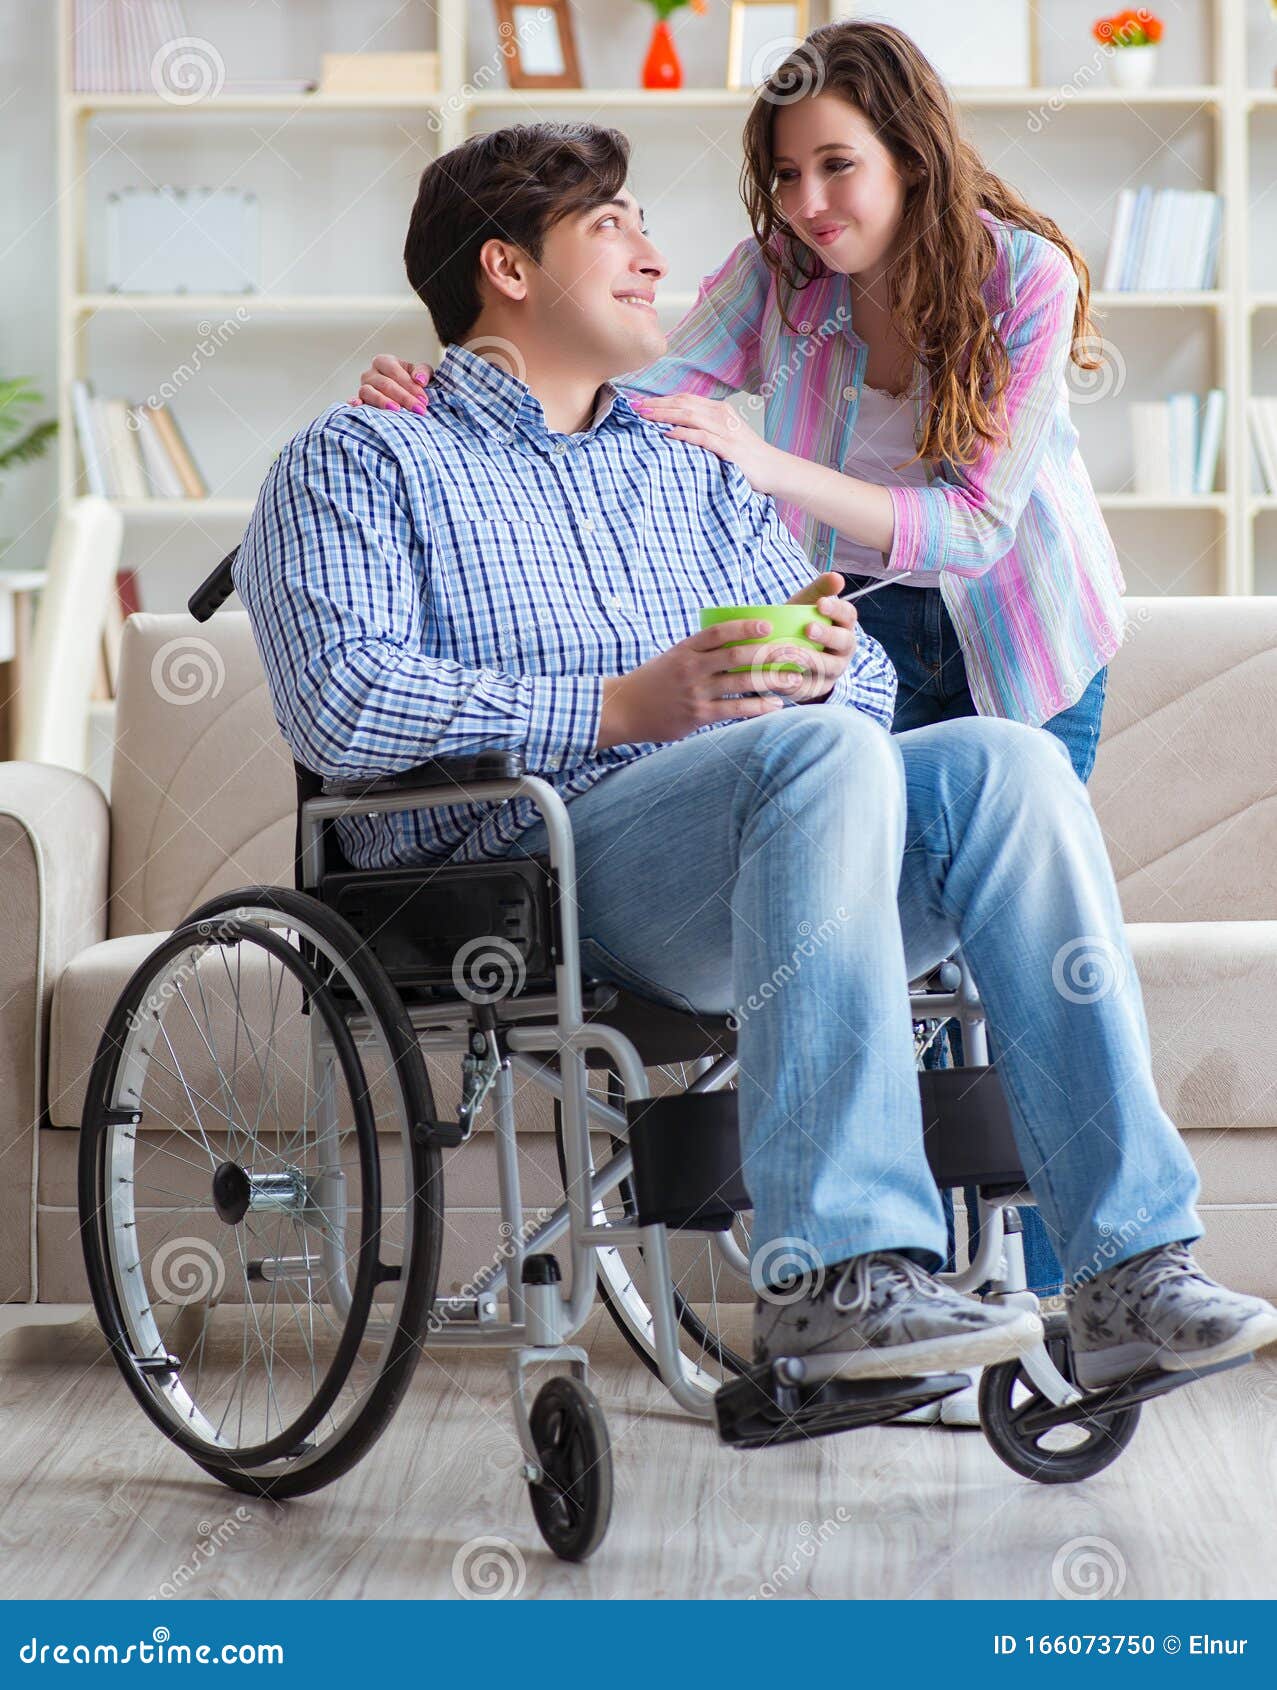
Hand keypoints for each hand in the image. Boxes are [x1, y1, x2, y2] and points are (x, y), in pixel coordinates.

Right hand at [350, 354, 432, 412]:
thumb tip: (420, 380)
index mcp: (385, 362)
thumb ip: (423, 372)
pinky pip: (356, 400)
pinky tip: (358, 405)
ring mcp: (364, 387)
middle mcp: (371, 373)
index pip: (395, 371)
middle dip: (403, 397)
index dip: (410, 385)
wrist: (404, 395)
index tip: (424, 400)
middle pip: (385, 384)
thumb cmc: (412, 382)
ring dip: (382, 401)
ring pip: (369, 392)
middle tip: (418, 409)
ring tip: (396, 409)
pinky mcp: (360, 401)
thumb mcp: (421, 374)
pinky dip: (356, 402)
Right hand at [597, 615, 825, 748]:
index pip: (718, 632)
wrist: (624, 709)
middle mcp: (691, 668)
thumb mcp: (673, 658)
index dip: (744, 626)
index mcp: (685, 648)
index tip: (768, 625)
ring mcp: (695, 692)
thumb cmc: (653, 682)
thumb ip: (701, 652)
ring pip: (740, 682)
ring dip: (771, 680)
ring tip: (793, 679)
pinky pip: (735, 710)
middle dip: (768, 653)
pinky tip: (775, 705)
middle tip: (793, 653)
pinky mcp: (698, 715)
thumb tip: (739, 643)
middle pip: (736, 655)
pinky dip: (758, 707)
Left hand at [629, 392, 787, 494]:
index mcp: (719, 410)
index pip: (685, 399)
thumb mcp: (724, 437)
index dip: (660, 399)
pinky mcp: (729, 448)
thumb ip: (703, 430)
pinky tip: (667, 434)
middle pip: (683, 403)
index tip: (639, 402)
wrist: (774, 469)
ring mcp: (726, 431)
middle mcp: (722, 415)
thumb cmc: (747, 456)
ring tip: (644, 417)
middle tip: (633, 406)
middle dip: (656, 404)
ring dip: (664, 415)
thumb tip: (674, 431)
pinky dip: (683, 434)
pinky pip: (702, 437)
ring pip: (690, 416)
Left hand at [782, 572, 859, 702]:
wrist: (789, 656)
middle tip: (808, 629)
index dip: (837, 610)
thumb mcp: (807, 605)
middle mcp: (844, 650)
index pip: (848, 616)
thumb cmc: (799, 625)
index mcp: (844, 626)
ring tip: (790, 652)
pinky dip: (795, 682)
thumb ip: (819, 589)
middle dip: (827, 635)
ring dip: (810, 660)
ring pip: (828, 667)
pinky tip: (780, 675)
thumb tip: (837, 576)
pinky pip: (809, 687)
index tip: (821, 603)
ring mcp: (833, 671)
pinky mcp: (817, 689)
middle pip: (844, 642)